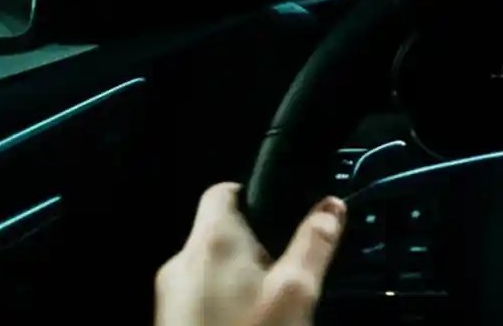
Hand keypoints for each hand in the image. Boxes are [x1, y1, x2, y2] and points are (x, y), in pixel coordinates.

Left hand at [155, 183, 346, 325]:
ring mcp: (170, 297)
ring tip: (276, 304)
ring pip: (215, 268)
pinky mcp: (171, 323)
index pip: (224, 191)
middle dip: (259, 246)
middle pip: (223, 233)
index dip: (257, 195)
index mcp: (209, 241)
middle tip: (292, 272)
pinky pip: (204, 296)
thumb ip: (314, 244)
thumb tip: (332, 204)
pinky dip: (228, 302)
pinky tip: (251, 325)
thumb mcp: (296, 293)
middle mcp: (180, 261)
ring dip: (245, 278)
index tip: (287, 215)